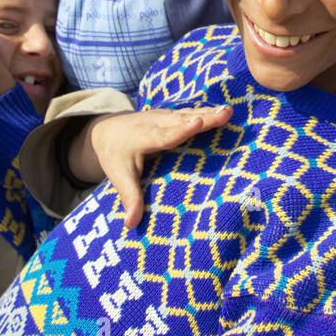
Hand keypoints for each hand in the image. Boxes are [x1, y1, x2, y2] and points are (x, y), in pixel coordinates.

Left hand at [73, 105, 232, 227]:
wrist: (105, 130)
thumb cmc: (115, 155)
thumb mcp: (119, 177)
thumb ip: (130, 197)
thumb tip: (131, 224)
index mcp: (143, 138)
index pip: (166, 135)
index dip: (182, 130)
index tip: (197, 123)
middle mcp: (155, 123)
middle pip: (183, 120)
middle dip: (205, 117)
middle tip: (226, 113)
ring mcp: (163, 116)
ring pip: (188, 113)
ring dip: (210, 113)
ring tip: (229, 111)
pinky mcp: (170, 115)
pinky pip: (189, 112)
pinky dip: (207, 112)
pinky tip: (224, 111)